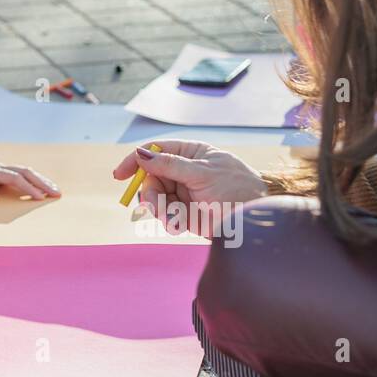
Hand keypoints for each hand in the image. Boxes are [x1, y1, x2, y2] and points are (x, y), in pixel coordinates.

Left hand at [0, 159, 61, 200]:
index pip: (15, 178)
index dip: (28, 188)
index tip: (40, 197)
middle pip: (26, 172)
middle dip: (42, 183)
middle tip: (57, 193)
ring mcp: (0, 168)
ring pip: (25, 171)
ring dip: (41, 180)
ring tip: (55, 189)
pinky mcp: (0, 171)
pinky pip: (21, 173)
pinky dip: (33, 178)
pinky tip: (40, 185)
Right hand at [112, 141, 267, 236]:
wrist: (258, 221)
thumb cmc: (237, 190)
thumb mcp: (203, 174)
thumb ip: (170, 164)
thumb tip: (140, 154)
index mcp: (190, 153)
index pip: (155, 150)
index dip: (135, 161)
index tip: (119, 175)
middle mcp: (184, 171)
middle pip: (150, 177)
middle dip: (150, 192)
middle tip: (153, 206)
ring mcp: (184, 192)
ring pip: (155, 198)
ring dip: (159, 210)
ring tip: (173, 220)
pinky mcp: (185, 213)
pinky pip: (165, 215)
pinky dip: (168, 221)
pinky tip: (180, 226)